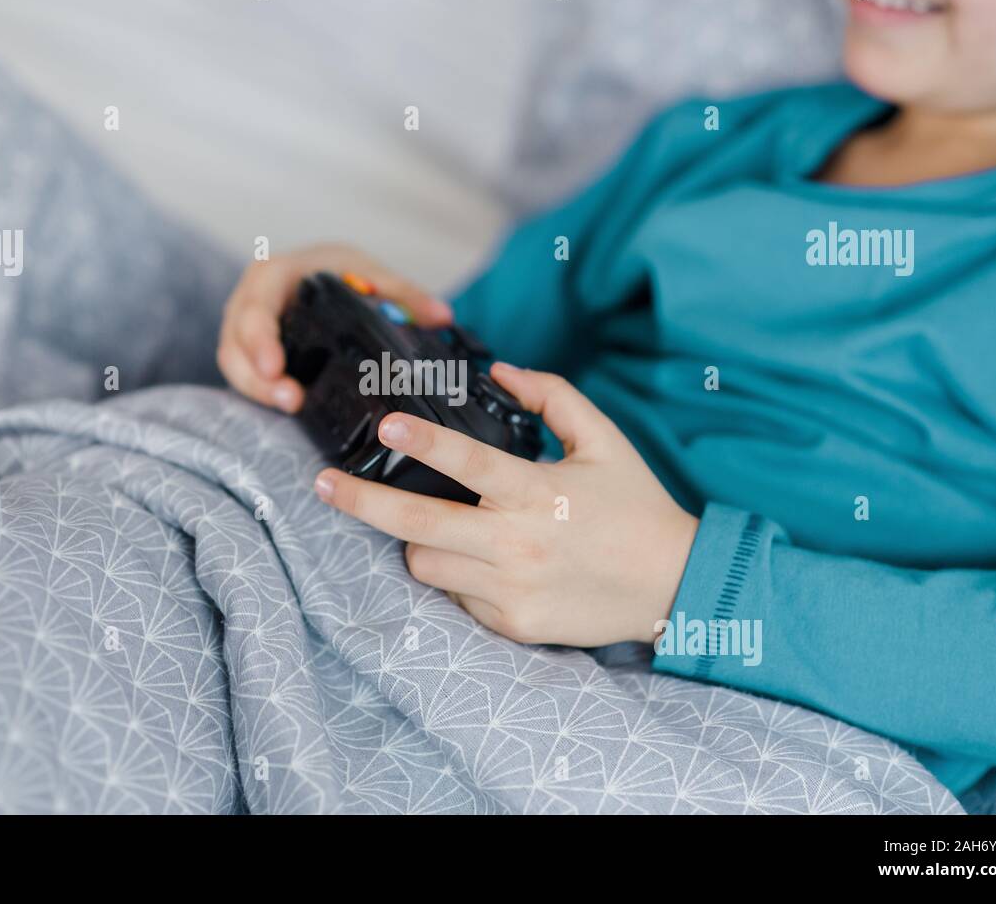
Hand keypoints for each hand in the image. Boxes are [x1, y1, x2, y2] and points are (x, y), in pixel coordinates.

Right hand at [217, 243, 451, 412]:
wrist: (325, 272)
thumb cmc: (343, 271)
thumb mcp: (374, 275)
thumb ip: (406, 295)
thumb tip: (441, 316)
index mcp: (278, 272)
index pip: (258, 304)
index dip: (260, 337)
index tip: (276, 366)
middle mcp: (253, 297)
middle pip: (237, 337)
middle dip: (257, 373)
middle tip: (289, 399)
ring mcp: (246, 325)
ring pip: (233, 359)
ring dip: (257, 387)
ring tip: (291, 406)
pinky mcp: (249, 348)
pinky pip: (242, 371)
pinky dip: (259, 390)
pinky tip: (286, 405)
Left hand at [313, 363, 699, 646]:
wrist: (672, 585)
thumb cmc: (635, 506)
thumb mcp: (604, 440)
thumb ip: (553, 398)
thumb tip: (503, 371)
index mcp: (537, 492)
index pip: (467, 462)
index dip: (422, 441)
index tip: (385, 424)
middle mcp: (517, 542)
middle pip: (416, 524)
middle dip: (360, 502)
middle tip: (322, 484)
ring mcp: (511, 589)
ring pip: (425, 563)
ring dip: (418, 540)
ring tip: (441, 525)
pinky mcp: (512, 624)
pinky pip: (455, 597)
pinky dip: (457, 576)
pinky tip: (486, 563)